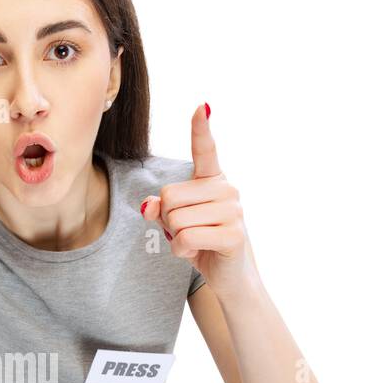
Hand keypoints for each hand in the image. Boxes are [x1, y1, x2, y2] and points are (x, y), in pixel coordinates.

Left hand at [140, 104, 255, 296]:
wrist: (227, 276)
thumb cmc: (200, 242)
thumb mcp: (174, 223)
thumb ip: (159, 209)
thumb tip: (148, 206)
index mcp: (213, 180)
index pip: (206, 150)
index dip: (201, 129)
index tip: (202, 106)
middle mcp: (226, 189)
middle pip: (169, 196)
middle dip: (168, 220)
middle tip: (186, 231)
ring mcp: (233, 211)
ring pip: (176, 218)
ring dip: (175, 237)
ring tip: (195, 241)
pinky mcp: (233, 235)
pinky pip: (186, 237)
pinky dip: (182, 251)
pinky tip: (198, 252)